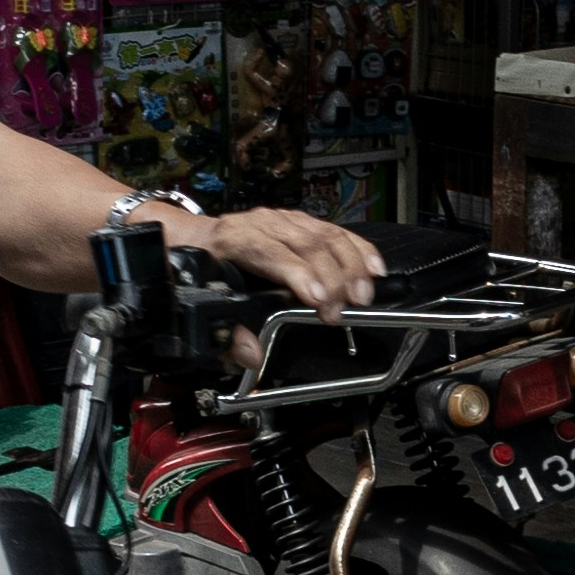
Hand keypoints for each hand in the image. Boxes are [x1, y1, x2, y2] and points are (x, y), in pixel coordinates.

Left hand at [178, 203, 382, 313]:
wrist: (201, 241)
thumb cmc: (208, 271)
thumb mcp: (206, 302)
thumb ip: (227, 333)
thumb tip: (251, 353)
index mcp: (234, 241)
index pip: (268, 251)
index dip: (297, 273)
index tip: (319, 299)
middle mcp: (262, 224)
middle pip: (305, 243)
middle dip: (330, 276)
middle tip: (344, 307)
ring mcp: (285, 221)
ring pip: (325, 234)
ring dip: (350, 265)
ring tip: (363, 294)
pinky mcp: (304, 222)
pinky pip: (338, 231)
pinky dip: (359, 250)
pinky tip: (374, 268)